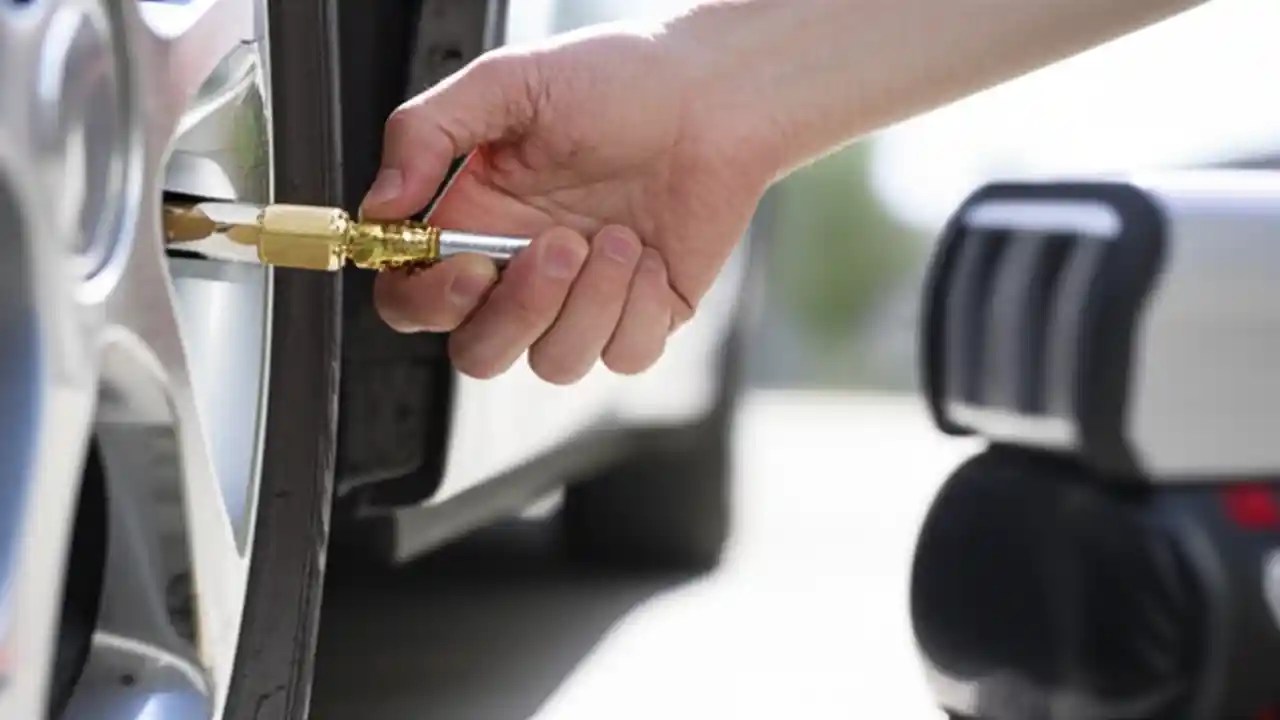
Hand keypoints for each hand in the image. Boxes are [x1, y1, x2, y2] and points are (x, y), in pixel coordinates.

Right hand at [360, 23, 772, 383]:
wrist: (716, 98)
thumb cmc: (619, 80)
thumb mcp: (508, 84)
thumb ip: (426, 132)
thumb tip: (380, 204)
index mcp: (475, 223)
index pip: (412, 299)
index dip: (428, 303)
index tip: (469, 268)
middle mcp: (521, 272)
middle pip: (478, 354)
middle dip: (521, 310)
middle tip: (561, 243)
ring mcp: (581, 302)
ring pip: (554, 364)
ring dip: (589, 303)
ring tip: (621, 234)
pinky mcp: (640, 318)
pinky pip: (622, 357)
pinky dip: (637, 310)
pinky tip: (650, 255)